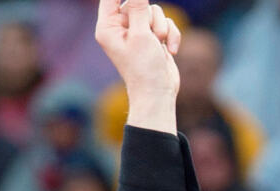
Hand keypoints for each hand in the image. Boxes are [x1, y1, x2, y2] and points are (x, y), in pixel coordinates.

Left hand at [96, 0, 180, 133]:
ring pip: (154, 12)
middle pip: (137, 2)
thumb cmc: (144, 67)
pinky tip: (170, 51)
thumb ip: (138, 7)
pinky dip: (171, 35)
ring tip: (160, 44)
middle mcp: (120, 27)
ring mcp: (137, 32)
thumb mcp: (141, 34)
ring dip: (162, 27)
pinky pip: (165, 23)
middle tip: (154, 35)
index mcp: (108, 26)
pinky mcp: (153, 37)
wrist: (158, 93)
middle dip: (151, 17)